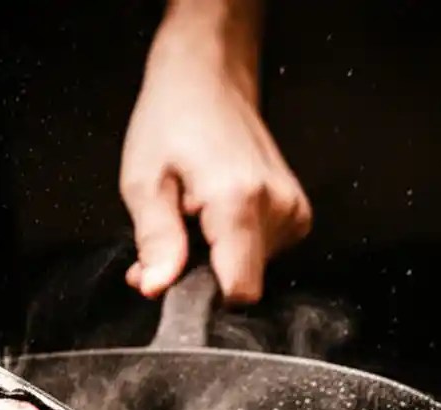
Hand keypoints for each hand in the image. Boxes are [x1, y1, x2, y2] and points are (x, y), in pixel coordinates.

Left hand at [120, 0, 310, 303]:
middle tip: (171, 235)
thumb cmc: (172, 123)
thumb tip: (157, 287)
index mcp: (240, 201)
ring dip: (214, 256)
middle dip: (199, 271)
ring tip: (191, 216)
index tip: (176, 276)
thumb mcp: (144, 182)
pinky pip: (262, 252)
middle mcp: (277, 208)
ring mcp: (293, 210)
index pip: (241, 291)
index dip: (202, 296)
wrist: (209, 81)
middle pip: (240, 281)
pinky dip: (232, 243)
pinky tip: (214, 214)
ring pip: (250, 269)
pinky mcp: (297, 213)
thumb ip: (156, 241)